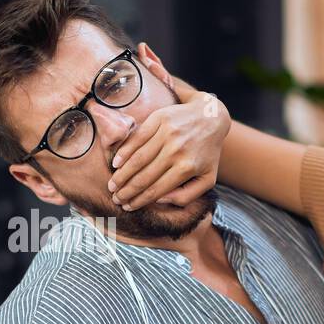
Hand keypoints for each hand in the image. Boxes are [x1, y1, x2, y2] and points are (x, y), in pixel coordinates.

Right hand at [108, 75, 229, 209]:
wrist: (212, 117)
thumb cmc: (207, 152)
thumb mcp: (207, 179)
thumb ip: (187, 196)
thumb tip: (160, 200)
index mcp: (186, 169)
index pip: (156, 190)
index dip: (138, 201)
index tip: (127, 207)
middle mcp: (176, 151)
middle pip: (143, 177)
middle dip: (126, 191)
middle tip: (115, 198)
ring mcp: (167, 134)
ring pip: (137, 159)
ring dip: (122, 175)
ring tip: (112, 185)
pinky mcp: (159, 120)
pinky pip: (137, 139)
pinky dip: (124, 152)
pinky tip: (116, 163)